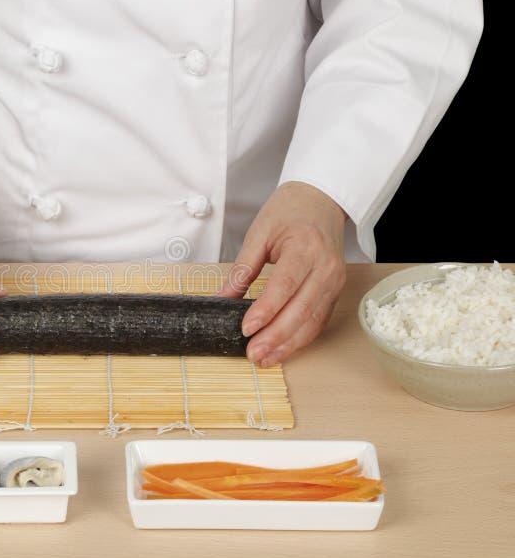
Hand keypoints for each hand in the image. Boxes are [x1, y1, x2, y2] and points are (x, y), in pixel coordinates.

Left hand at [218, 181, 346, 365]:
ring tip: (265, 358)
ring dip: (289, 344)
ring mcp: (334, 281)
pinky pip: (318, 319)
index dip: (266, 310)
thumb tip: (223, 298)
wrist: (320, 200)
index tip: (246, 328)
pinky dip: (300, 338)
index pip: (285, 286)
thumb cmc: (289, 211)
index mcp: (306, 248)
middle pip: (302, 309)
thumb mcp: (259, 233)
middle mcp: (326, 268)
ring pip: (313, 321)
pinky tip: (282, 348)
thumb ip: (242, 268)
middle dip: (276, 336)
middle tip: (253, 354)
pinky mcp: (335, 290)